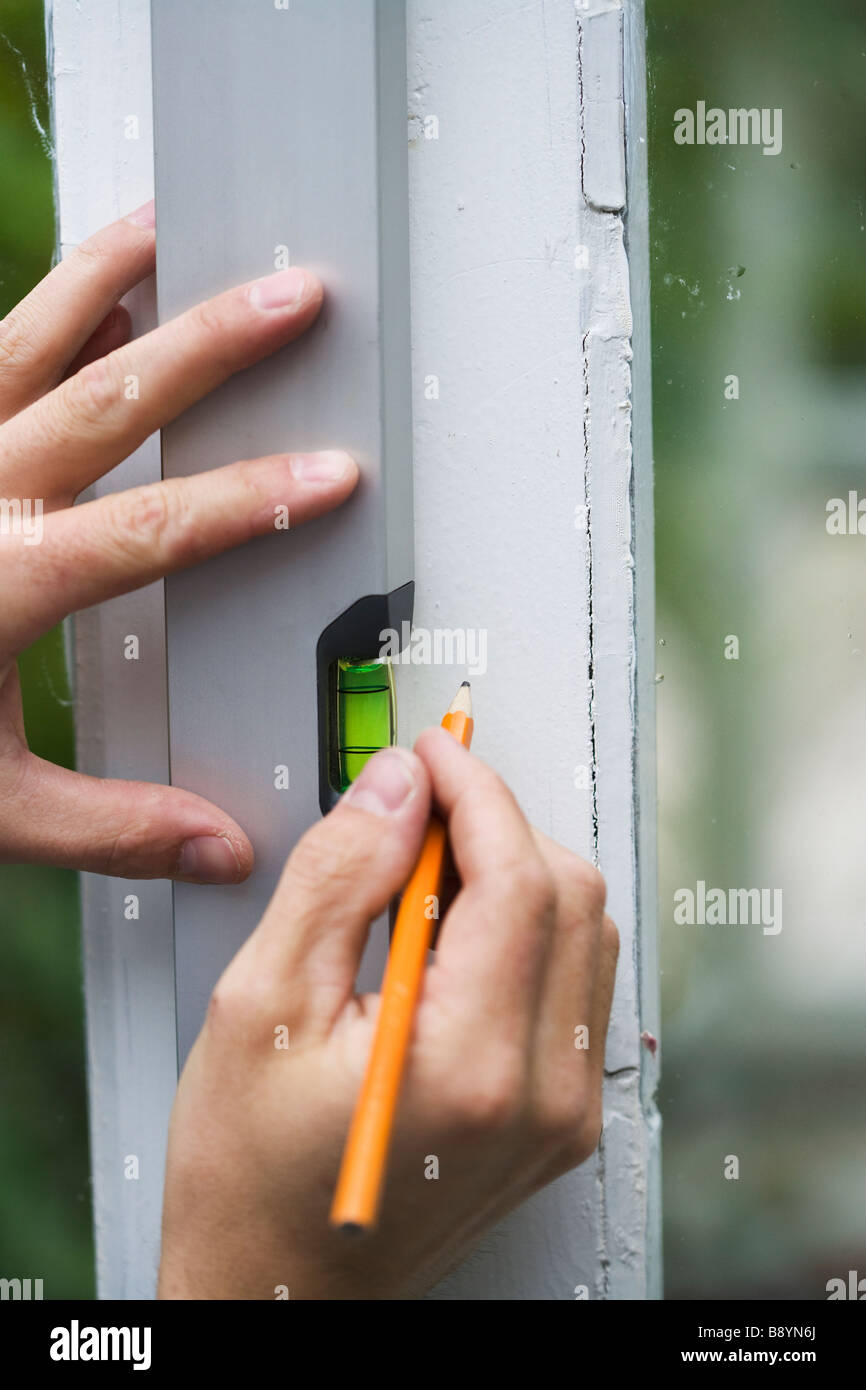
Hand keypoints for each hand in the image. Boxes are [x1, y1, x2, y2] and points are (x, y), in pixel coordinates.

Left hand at [0, 203, 357, 883]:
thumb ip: (108, 826)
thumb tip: (216, 849)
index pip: (155, 529)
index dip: (253, 498)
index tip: (328, 471)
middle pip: (110, 397)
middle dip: (215, 343)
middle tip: (290, 294)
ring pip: (28, 340)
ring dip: (107, 282)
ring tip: (168, 233)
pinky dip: (36, 317)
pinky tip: (77, 296)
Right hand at [158, 731, 617, 1299]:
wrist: (281, 1289)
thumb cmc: (252, 1177)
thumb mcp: (262, 1006)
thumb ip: (339, 877)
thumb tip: (398, 788)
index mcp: (468, 1066)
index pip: (519, 876)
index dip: (478, 790)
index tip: (436, 752)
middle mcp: (541, 1094)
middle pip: (570, 893)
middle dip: (497, 824)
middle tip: (419, 810)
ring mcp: (562, 1113)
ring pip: (585, 930)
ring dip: (516, 873)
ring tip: (424, 880)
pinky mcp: (561, 1118)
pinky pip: (576, 983)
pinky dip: (526, 930)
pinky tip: (454, 937)